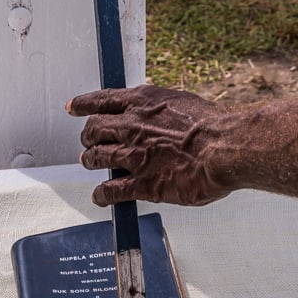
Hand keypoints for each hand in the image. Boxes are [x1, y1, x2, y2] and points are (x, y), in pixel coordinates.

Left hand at [67, 84, 234, 207]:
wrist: (224, 147)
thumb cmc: (211, 124)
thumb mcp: (180, 101)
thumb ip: (159, 106)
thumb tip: (151, 105)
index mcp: (143, 102)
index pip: (102, 100)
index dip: (83, 104)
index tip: (72, 107)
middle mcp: (132, 126)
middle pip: (94, 129)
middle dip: (88, 136)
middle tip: (87, 141)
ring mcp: (134, 156)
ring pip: (97, 157)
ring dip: (90, 160)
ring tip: (90, 162)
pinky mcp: (142, 183)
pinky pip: (111, 190)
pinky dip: (101, 194)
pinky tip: (100, 197)